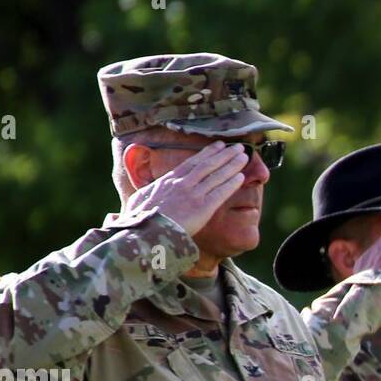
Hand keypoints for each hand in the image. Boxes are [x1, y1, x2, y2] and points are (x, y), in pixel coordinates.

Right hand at [123, 141, 249, 235]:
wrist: (146, 233)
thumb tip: (140, 195)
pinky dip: (231, 184)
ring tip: (243, 156)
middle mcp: (182, 184)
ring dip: (231, 164)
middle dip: (223, 154)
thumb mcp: (137, 202)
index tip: (218, 146)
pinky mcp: (201, 208)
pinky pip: (219, 193)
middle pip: (207, 165)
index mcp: (167, 181)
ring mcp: (192, 195)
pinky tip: (241, 177)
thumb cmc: (138, 222)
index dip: (206, 154)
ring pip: (215, 175)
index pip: (191, 163)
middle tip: (237, 146)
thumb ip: (144, 196)